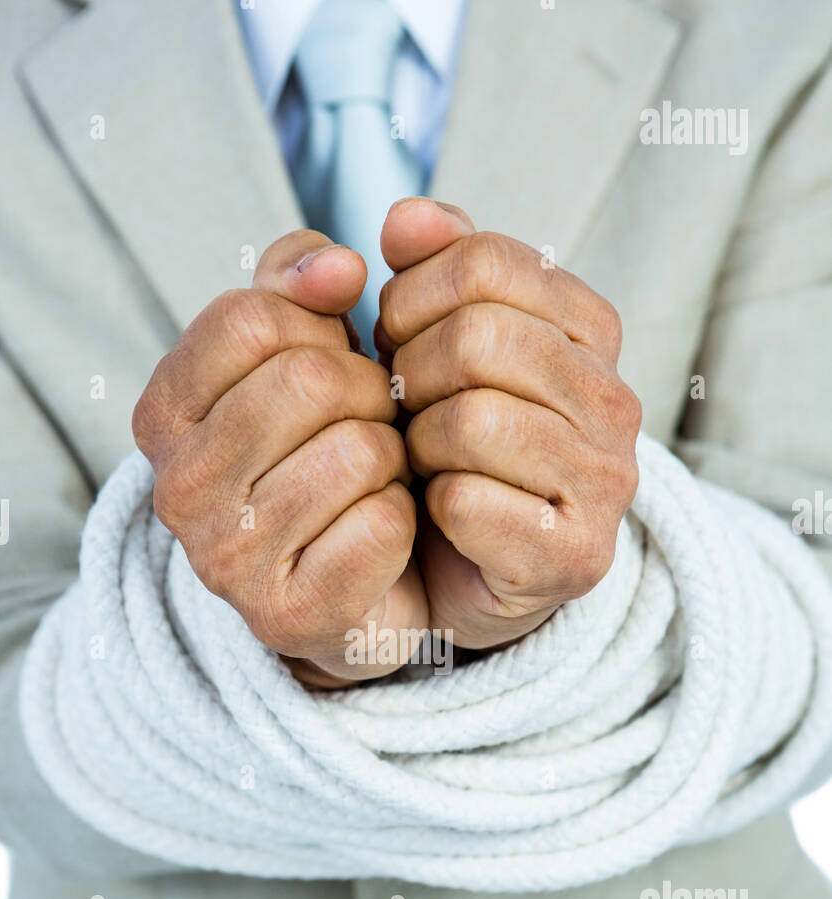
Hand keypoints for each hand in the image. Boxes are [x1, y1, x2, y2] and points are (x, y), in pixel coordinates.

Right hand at [132, 230, 427, 686]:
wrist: (349, 585)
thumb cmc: (323, 451)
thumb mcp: (299, 349)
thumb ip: (299, 284)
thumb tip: (337, 264)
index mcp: (162, 414)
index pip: (251, 318)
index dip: (320, 328)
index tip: (333, 361)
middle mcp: (176, 491)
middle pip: (307, 381)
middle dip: (367, 393)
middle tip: (371, 426)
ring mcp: (225, 561)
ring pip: (357, 452)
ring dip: (392, 458)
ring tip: (374, 481)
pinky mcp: (288, 615)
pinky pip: (382, 525)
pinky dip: (403, 520)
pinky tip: (382, 533)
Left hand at [378, 198, 640, 650]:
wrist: (467, 567)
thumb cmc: (449, 443)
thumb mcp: (436, 340)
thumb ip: (429, 267)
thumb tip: (406, 218)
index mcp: (592, 328)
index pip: (483, 263)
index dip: (410, 296)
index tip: (395, 337)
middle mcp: (617, 401)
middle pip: (476, 340)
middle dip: (409, 373)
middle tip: (401, 407)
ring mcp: (607, 483)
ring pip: (470, 423)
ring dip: (418, 444)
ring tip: (421, 460)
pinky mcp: (576, 555)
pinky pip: (466, 502)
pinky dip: (430, 507)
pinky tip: (439, 514)